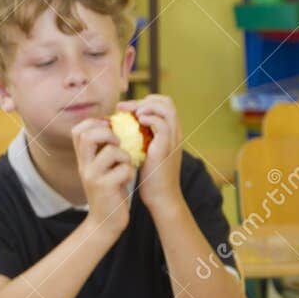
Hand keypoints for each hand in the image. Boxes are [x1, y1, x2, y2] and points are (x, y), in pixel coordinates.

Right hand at [71, 115, 135, 233]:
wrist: (105, 222)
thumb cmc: (110, 192)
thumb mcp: (102, 169)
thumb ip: (103, 150)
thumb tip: (113, 126)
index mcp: (83, 158)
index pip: (79, 130)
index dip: (95, 123)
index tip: (110, 130)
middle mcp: (84, 165)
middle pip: (88, 135)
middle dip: (108, 133)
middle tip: (118, 144)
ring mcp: (93, 176)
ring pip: (111, 151)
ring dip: (125, 156)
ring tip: (126, 166)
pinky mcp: (105, 187)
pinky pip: (124, 168)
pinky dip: (130, 172)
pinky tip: (127, 180)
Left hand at [127, 95, 185, 217]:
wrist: (161, 197)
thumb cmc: (151, 178)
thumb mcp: (146, 153)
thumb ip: (141, 139)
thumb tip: (123, 128)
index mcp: (171, 133)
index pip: (164, 105)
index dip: (146, 101)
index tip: (127, 109)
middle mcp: (175, 133)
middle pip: (166, 101)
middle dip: (144, 100)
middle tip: (125, 108)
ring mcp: (173, 139)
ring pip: (166, 108)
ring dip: (145, 106)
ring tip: (132, 114)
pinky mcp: (166, 147)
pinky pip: (161, 123)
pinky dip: (148, 118)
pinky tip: (137, 122)